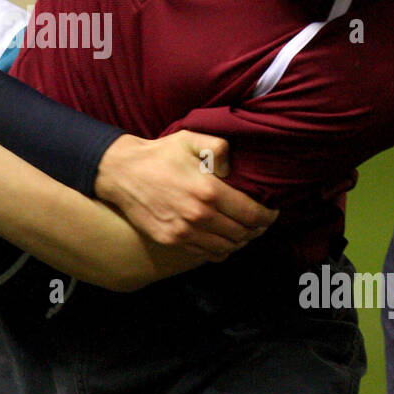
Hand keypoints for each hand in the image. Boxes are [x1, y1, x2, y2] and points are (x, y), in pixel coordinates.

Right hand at [94, 131, 277, 259]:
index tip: (272, 212)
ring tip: (244, 231)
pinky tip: (223, 239)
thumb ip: (219, 148)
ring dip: (240, 241)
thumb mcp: (191, 139)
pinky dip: (221, 250)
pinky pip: (206, 254)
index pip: (251, 213)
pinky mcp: (172, 240)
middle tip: (260, 222)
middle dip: (256, 229)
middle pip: (242, 233)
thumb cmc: (159, 154)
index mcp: (208, 191)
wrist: (122, 173)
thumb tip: (234, 169)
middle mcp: (199, 216)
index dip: (267, 216)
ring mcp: (184, 232)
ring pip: (226, 247)